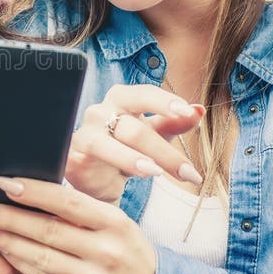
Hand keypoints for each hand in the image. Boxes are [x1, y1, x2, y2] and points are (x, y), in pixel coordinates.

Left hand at [0, 176, 155, 273]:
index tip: (4, 183)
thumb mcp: (114, 221)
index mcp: (114, 223)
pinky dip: (18, 263)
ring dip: (5, 240)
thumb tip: (31, 190)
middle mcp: (105, 251)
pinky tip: (1, 251)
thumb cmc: (125, 247)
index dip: (33, 192)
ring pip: (39, 256)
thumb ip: (80, 210)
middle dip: (8, 217)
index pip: (66, 203)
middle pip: (47, 230)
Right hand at [66, 84, 204, 202]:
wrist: (94, 178)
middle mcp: (100, 111)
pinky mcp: (73, 155)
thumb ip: (174, 123)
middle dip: (164, 152)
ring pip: (109, 143)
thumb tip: (199, 110)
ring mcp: (84, 133)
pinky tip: (124, 179)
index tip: (188, 112)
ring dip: (134, 158)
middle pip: (133, 127)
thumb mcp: (154, 135)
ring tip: (156, 172)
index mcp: (122, 99)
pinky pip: (92, 160)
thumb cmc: (126, 147)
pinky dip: (112, 167)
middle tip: (189, 174)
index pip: (144, 94)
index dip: (165, 102)